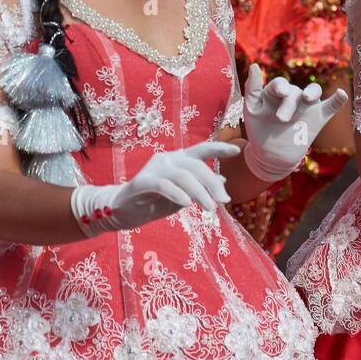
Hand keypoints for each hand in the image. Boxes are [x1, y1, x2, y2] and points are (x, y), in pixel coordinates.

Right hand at [71, 140, 239, 236]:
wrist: (124, 211)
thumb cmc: (154, 201)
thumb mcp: (182, 195)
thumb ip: (200, 187)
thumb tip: (223, 180)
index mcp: (179, 159)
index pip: (201, 149)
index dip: (219, 148)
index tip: (237, 150)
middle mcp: (168, 159)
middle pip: (195, 166)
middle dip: (212, 183)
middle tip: (223, 201)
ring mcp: (154, 168)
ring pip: (183, 176)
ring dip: (199, 192)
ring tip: (210, 208)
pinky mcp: (142, 181)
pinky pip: (163, 185)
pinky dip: (177, 194)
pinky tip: (187, 204)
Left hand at [242, 63, 347, 182]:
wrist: (271, 156)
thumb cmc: (258, 130)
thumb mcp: (251, 109)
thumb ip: (252, 88)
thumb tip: (254, 65)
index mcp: (276, 92)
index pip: (280, 83)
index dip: (280, 86)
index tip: (280, 93)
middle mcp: (293, 96)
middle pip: (295, 91)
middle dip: (289, 104)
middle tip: (281, 119)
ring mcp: (306, 106)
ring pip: (314, 91)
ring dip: (312, 92)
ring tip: (308, 98)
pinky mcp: (318, 117)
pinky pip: (331, 106)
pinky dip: (338, 99)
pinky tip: (342, 94)